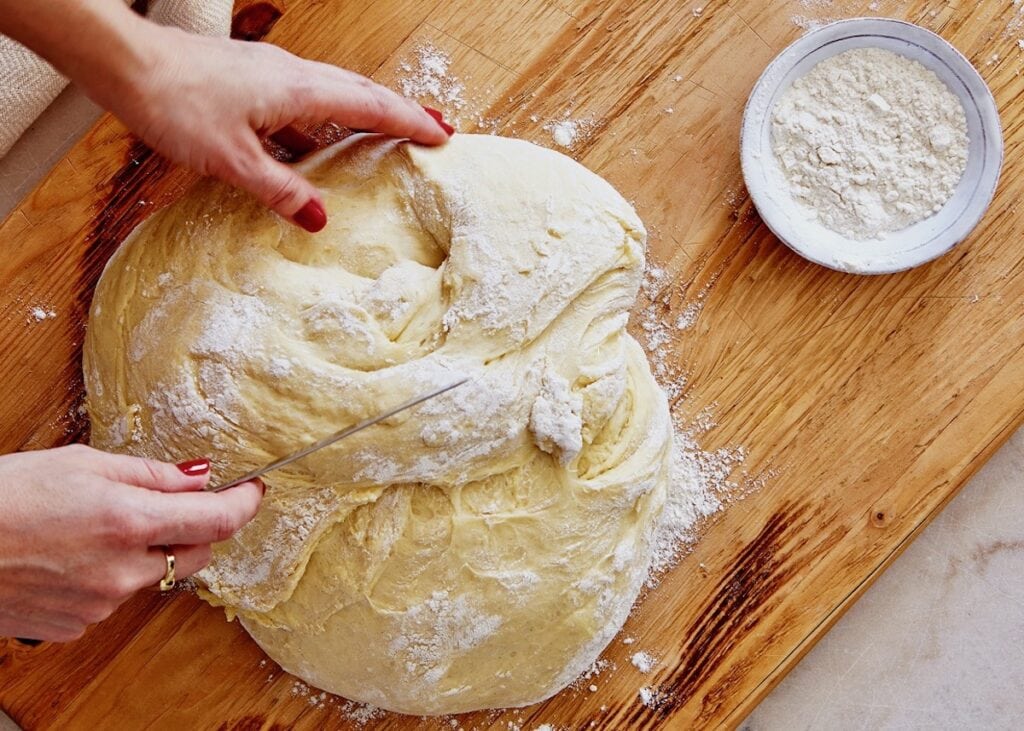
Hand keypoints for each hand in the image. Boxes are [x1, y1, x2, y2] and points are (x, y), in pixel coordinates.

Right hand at [0, 444, 261, 641]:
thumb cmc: (3, 495)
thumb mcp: (82, 463)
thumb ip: (150, 475)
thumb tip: (199, 479)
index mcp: (127, 521)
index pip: (217, 521)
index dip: (244, 504)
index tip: (254, 492)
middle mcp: (120, 571)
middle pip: (195, 555)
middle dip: (193, 530)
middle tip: (166, 506)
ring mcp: (99, 604)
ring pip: (153, 577)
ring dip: (146, 554)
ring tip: (94, 528)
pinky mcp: (76, 625)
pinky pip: (115, 599)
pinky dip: (111, 576)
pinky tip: (73, 556)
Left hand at [99, 25, 453, 232]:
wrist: (126, 63)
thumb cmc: (176, 102)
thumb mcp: (231, 159)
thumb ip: (280, 190)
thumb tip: (320, 219)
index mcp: (299, 89)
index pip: (371, 105)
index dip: (410, 121)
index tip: (443, 135)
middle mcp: (293, 75)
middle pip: (361, 93)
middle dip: (399, 113)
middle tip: (431, 132)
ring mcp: (271, 76)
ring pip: (333, 95)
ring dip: (365, 116)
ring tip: (388, 140)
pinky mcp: (250, 83)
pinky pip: (303, 104)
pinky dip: (324, 125)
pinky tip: (316, 151)